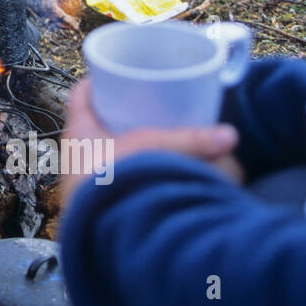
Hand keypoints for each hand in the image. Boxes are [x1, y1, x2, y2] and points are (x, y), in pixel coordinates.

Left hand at [59, 78, 243, 202]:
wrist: (101, 232)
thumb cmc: (114, 180)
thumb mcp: (153, 147)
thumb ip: (191, 139)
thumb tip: (229, 136)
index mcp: (78, 132)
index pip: (82, 94)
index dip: (98, 81)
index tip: (116, 73)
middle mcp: (77, 156)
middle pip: (97, 126)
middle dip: (122, 120)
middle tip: (150, 109)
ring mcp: (85, 184)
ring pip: (108, 157)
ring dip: (130, 153)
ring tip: (158, 143)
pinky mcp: (100, 207)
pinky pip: (119, 186)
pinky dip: (137, 181)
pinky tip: (157, 179)